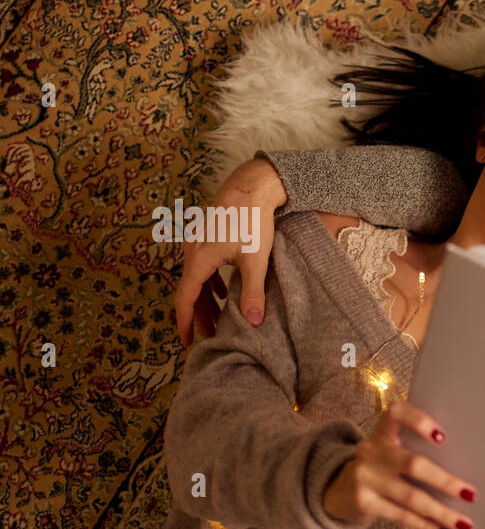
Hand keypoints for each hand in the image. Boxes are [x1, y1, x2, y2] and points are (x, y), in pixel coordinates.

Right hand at [174, 157, 285, 347]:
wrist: (252, 185)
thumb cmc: (253, 221)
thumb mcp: (255, 261)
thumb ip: (252, 292)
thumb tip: (253, 322)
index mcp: (199, 260)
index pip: (185, 299)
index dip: (185, 323)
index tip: (187, 343)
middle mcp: (192, 251)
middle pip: (190, 291)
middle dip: (197, 317)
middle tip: (207, 338)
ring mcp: (198, 243)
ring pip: (197, 279)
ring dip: (205, 301)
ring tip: (217, 321)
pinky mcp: (208, 237)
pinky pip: (204, 268)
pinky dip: (210, 285)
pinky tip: (223, 294)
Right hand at [322, 400, 476, 528]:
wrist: (341, 488)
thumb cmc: (383, 465)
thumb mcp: (392, 449)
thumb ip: (418, 449)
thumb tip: (466, 469)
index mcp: (383, 430)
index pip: (397, 413)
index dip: (419, 422)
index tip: (443, 437)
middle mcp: (371, 450)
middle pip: (413, 465)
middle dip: (446, 482)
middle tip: (471, 494)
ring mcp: (365, 477)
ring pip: (411, 497)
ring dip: (441, 512)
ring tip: (464, 524)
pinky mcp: (363, 502)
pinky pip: (400, 515)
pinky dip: (425, 523)